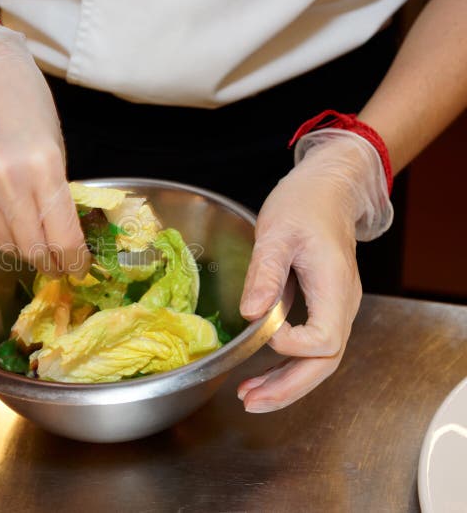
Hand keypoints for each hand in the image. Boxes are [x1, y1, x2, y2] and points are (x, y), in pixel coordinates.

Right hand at [0, 26, 89, 275]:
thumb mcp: (56, 149)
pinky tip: (2, 212)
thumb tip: (64, 239)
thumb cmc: (27, 107)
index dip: (74, 261)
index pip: (62, 238)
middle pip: (31, 250)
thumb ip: (58, 195)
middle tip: (58, 264)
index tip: (79, 267)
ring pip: (3, 244)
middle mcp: (7, 182)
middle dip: (49, 263)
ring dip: (22, 247)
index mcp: (43, 169)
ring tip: (31, 236)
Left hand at [237, 129, 392, 411]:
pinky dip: (286, 367)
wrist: (327, 190)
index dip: (293, 345)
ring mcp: (335, 308)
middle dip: (287, 387)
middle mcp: (341, 305)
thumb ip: (265, 273)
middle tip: (250, 401)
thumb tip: (250, 313)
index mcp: (334, 287)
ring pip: (319, 362)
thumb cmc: (304, 204)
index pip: (324, 338)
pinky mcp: (323, 308)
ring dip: (285, 384)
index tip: (263, 330)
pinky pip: (311, 348)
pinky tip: (261, 376)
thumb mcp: (276, 232)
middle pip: (324, 363)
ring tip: (250, 398)